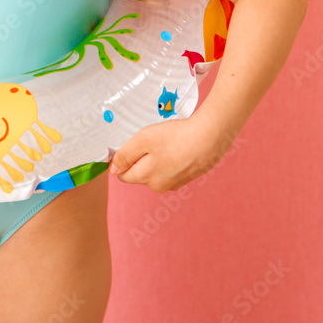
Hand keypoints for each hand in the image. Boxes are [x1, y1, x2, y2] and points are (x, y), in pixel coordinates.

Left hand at [108, 113, 236, 191]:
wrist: (210, 137)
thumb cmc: (176, 137)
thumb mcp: (143, 140)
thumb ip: (125, 155)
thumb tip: (112, 170)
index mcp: (148, 179)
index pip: (124, 175)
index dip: (121, 159)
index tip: (128, 143)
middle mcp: (161, 186)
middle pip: (140, 173)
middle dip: (140, 157)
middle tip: (150, 138)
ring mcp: (177, 182)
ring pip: (156, 170)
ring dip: (156, 156)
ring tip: (166, 139)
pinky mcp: (189, 175)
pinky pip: (171, 167)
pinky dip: (171, 156)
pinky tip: (177, 144)